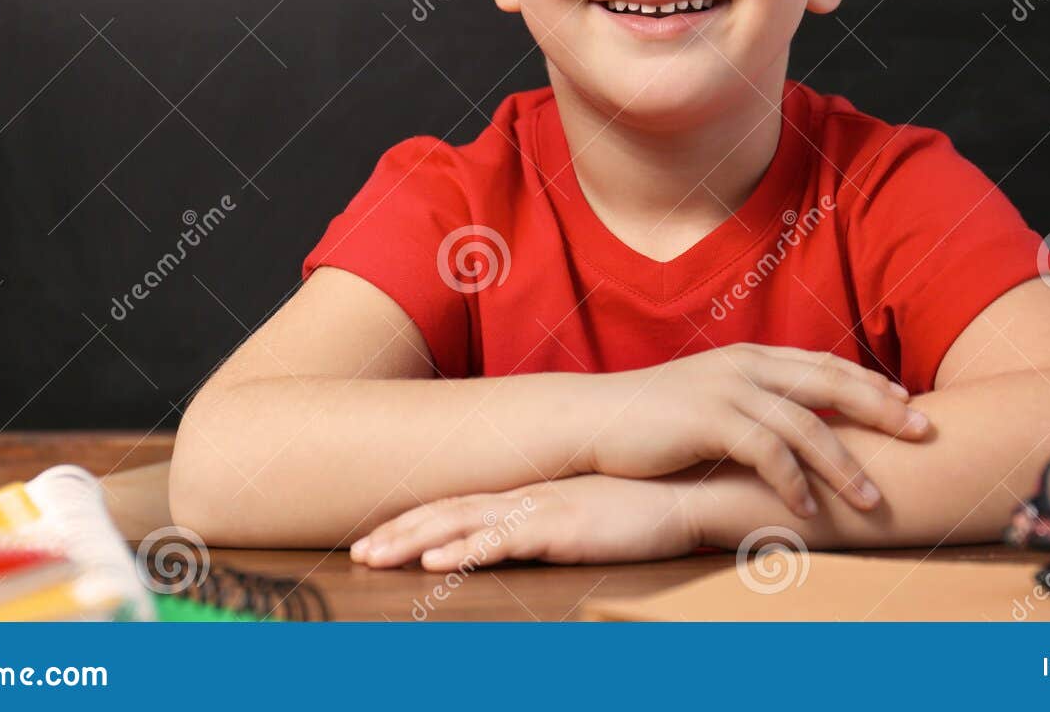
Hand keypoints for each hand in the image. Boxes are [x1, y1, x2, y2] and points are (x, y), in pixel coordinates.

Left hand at [351, 475, 700, 570]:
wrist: (693, 489)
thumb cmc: (649, 506)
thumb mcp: (592, 515)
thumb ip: (561, 524)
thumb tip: (535, 539)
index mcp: (531, 492)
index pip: (460, 503)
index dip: (416, 518)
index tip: (379, 535)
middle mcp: (527, 495)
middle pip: (448, 510)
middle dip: (397, 530)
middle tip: (356, 551)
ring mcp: (541, 508)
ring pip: (462, 523)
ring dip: (412, 540)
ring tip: (372, 556)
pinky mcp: (563, 526)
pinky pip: (503, 539)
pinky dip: (465, 548)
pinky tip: (435, 560)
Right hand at [584, 343, 926, 518]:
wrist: (596, 419)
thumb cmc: (655, 420)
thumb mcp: (713, 401)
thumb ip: (754, 405)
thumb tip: (796, 430)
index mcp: (752, 357)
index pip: (827, 364)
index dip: (871, 384)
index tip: (909, 405)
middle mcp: (747, 366)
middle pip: (832, 383)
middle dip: (882, 409)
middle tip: (924, 433)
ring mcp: (728, 389)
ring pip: (806, 424)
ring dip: (844, 466)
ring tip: (873, 500)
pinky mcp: (708, 419)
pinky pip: (765, 452)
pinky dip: (792, 483)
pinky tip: (807, 511)